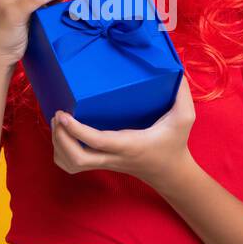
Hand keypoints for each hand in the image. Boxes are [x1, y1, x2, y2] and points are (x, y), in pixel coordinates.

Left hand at [50, 75, 195, 188]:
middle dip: (60, 138)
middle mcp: (113, 156)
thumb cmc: (174, 144)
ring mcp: (104, 163)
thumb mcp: (184, 119)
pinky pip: (72, 166)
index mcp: (129, 144)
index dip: (76, 130)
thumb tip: (177, 71)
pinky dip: (61, 153)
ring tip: (58, 123)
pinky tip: (64, 135)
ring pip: (70, 164)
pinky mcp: (100, 164)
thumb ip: (182, 95)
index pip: (97, 142)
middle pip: (76, 159)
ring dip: (58, 145)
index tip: (63, 114)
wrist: (170, 172)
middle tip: (58, 115)